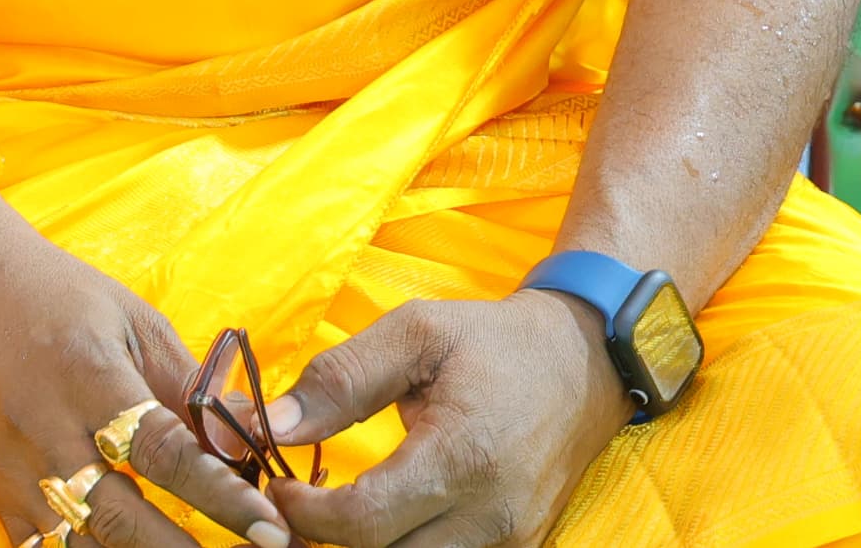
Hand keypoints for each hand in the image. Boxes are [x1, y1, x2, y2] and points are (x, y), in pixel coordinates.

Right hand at [0, 183, 297, 547]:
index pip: (165, 452)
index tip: (272, 528)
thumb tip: (255, 441)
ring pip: (81, 547)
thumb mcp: (135, 321)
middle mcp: (46, 429)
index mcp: (90, 376)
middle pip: (121, 520)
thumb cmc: (61, 296)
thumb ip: (190, 387)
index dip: (222, 496)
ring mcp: (12, 468)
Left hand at [259, 291, 632, 547]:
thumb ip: (341, 379)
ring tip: (335, 513)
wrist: (585, 363)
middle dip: (324, 541)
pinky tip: (381, 521)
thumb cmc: (494, 343)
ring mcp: (511, 542)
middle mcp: (491, 516)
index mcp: (461, 457)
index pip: (363, 523)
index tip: (278, 484)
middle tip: (295, 504)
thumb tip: (275, 424)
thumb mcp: (415, 332)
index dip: (305, 514)